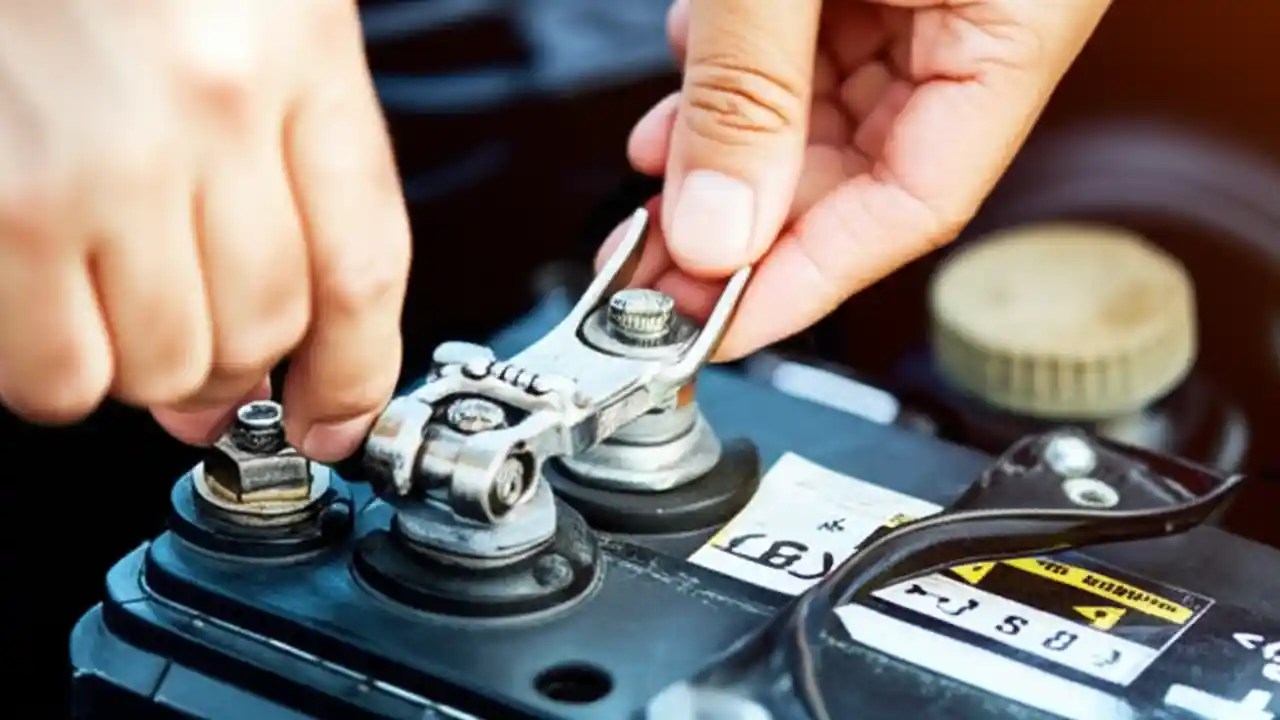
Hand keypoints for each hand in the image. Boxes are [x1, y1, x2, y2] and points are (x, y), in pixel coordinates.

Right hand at [0, 1, 409, 460]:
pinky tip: (52, 303)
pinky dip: (60, 371)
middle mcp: (211, 103)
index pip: (363, 264)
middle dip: (237, 363)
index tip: (336, 415)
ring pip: (165, 363)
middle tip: (201, 339)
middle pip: (265, 328)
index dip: (358, 372)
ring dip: (148, 364)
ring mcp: (102, 154)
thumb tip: (272, 351)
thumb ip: (286, 163)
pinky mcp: (3, 200)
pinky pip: (55, 370)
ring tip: (118, 299)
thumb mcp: (259, 12)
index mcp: (296, 48)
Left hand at [600, 0, 1110, 358]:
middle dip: (743, 222)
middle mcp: (982, 19)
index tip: (713, 325)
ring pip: (824, 115)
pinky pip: (812, 48)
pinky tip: (690, 80)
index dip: (802, 279)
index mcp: (1016, 22)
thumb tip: (714, 229)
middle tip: (652, 266)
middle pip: (859, 173)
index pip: (912, 207)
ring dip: (729, 152)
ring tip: (652, 178)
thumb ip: (749, 90)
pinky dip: (743, 76)